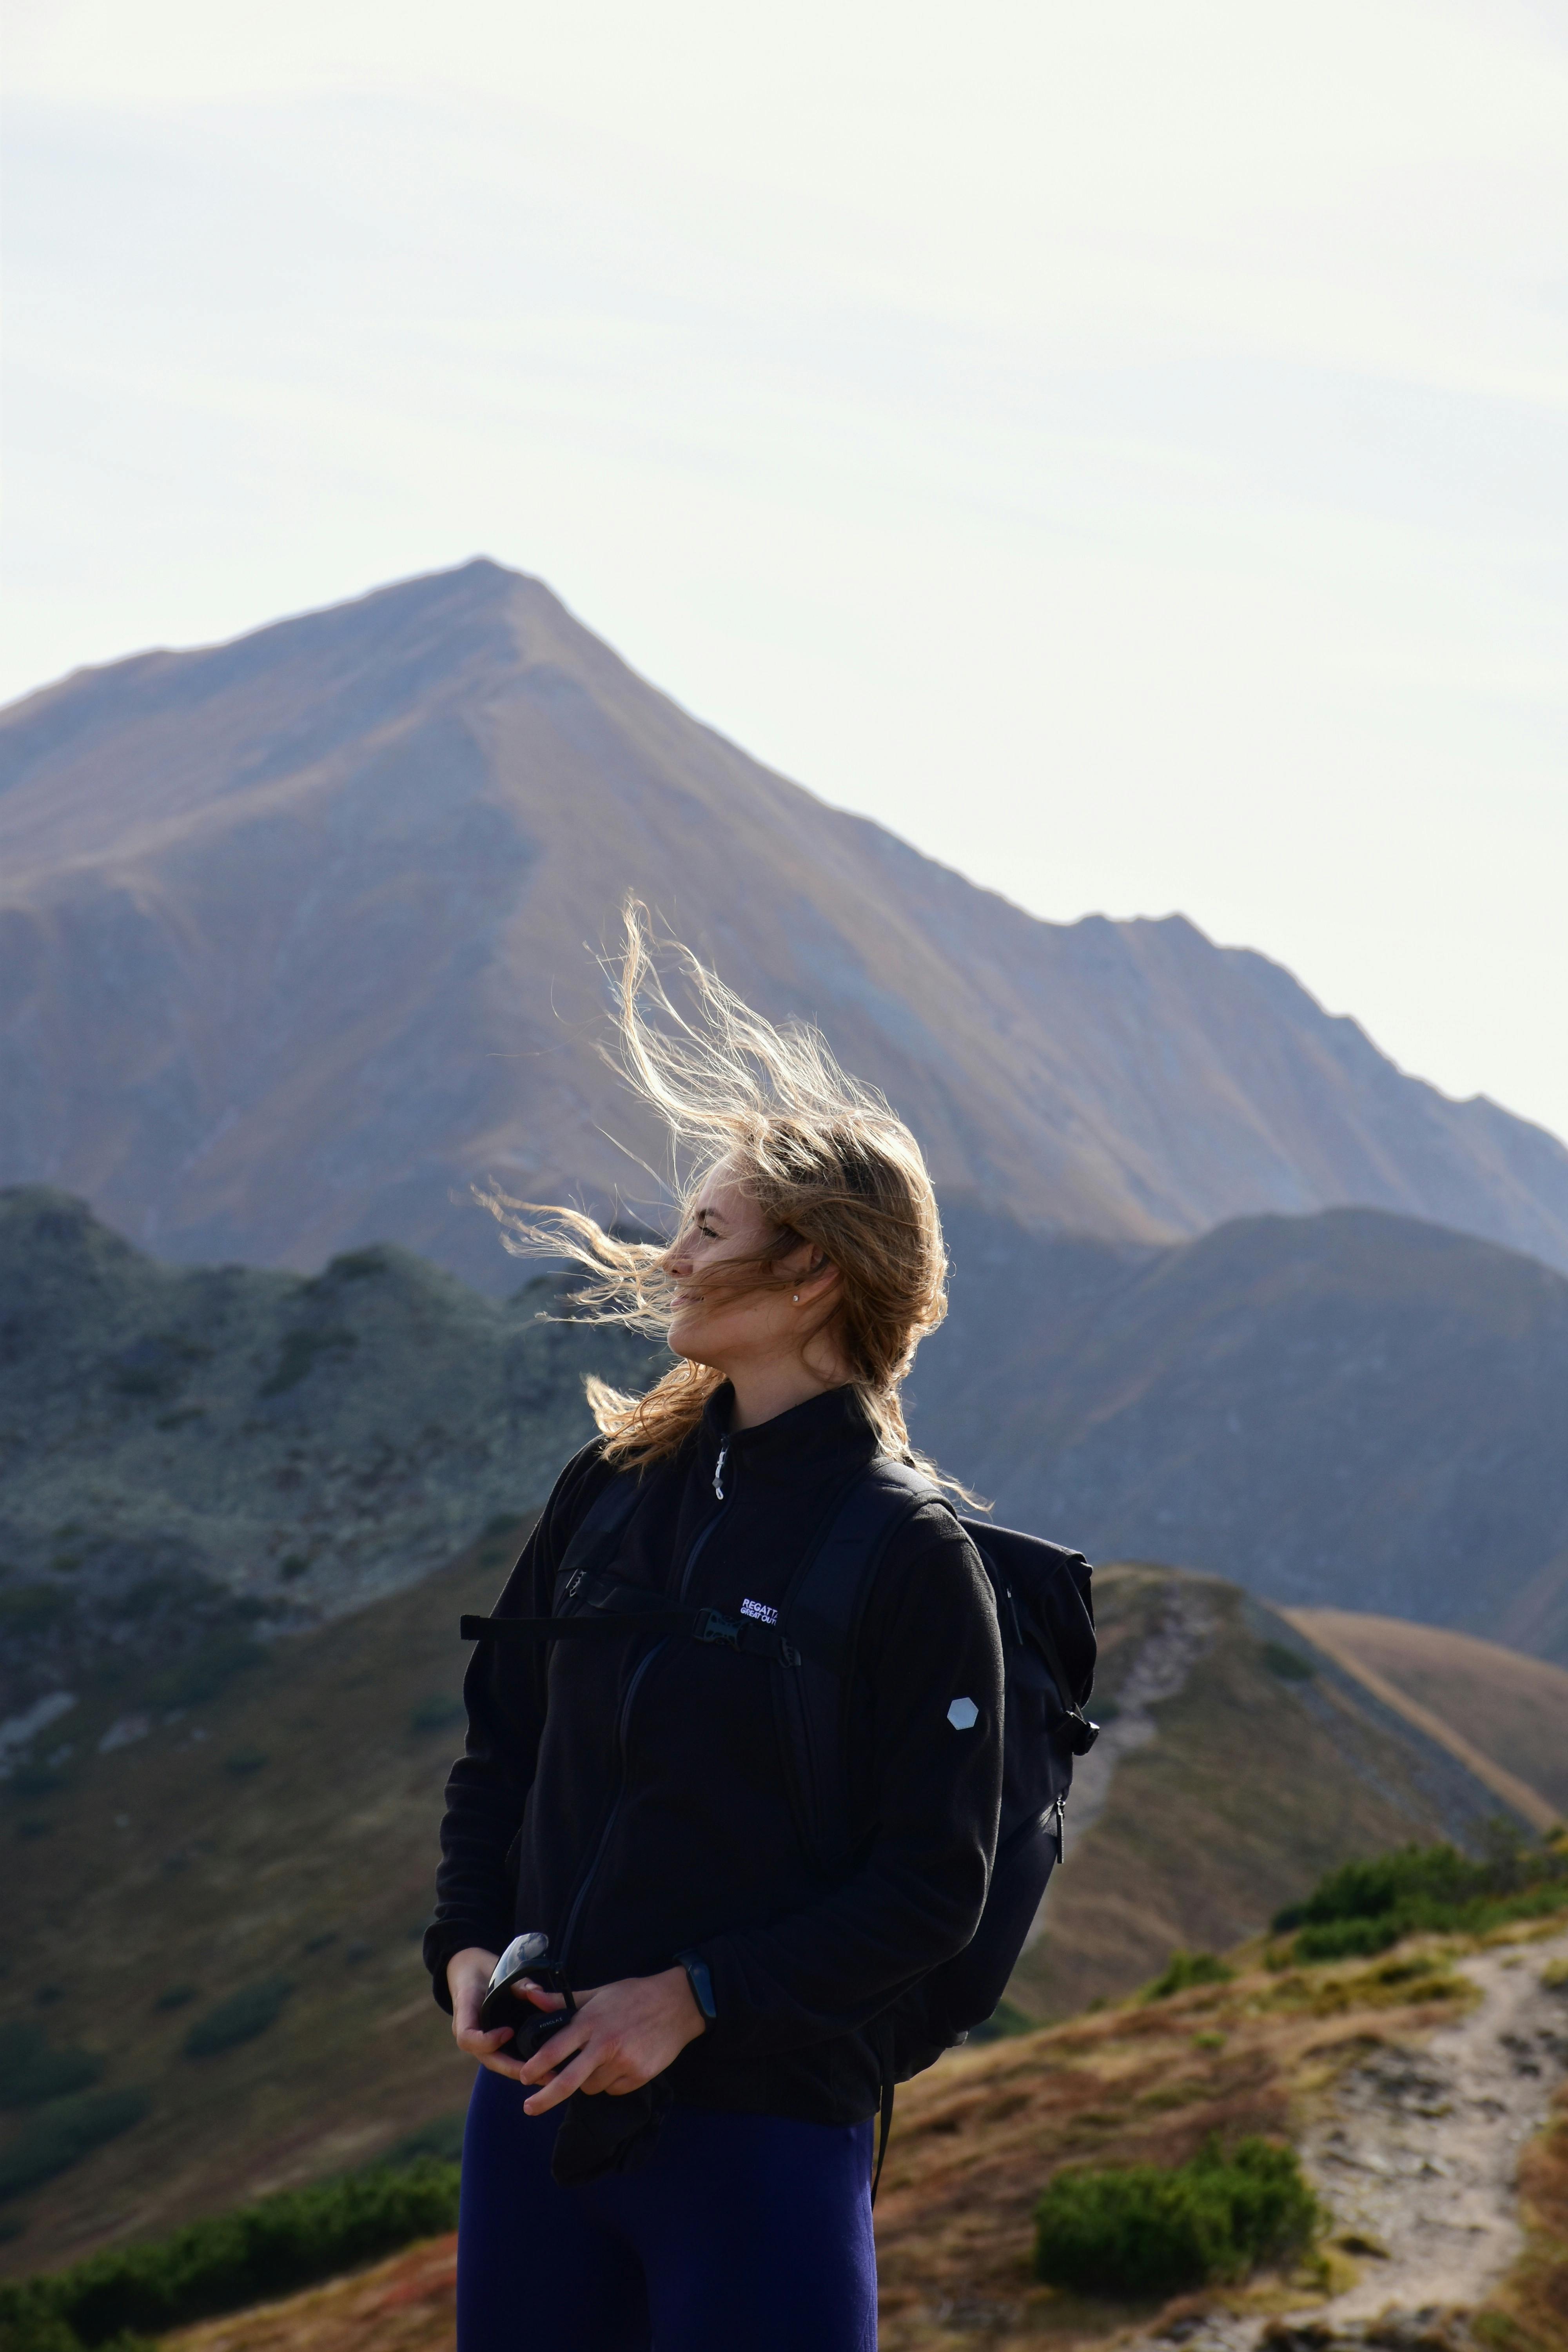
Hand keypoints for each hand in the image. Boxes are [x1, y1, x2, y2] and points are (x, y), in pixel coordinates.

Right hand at [447, 1945, 538, 2083]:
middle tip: (540, 2074)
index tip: (509, 2032)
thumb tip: (536, 1992)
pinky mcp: (490, 2040)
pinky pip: (502, 2055)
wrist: (467, 1970)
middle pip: (487, 2058)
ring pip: (496, 2061)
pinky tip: (542, 2066)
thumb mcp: (494, 1967)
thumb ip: (514, 1981)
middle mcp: (469, 2031)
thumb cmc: (480, 1968)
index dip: (487, 2040)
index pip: (468, 2037)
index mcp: (464, 2011)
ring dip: (519, 2070)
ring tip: (548, 2076)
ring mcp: (479, 2039)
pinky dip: (519, 2062)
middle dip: (513, 2068)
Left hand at [516, 1966, 705, 2116]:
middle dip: (545, 2098)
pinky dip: (610, 2082)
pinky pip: (613, 2089)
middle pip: (567, 2081)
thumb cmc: (634, 1996)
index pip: (555, 2049)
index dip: (536, 2066)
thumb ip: (561, 2001)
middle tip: (528, 2108)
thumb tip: (529, 1995)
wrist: (678, 2004)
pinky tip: (619, 2064)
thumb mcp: (597, 1993)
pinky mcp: (639, 2076)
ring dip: (587, 2081)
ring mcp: (623, 2063)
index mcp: (591, 2022)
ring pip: (591, 2087)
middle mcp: (604, 2045)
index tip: (522, 2077)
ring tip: (599, 2061)